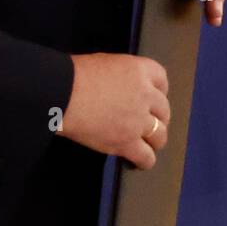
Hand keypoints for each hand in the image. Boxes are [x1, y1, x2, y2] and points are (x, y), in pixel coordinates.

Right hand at [58, 52, 169, 169]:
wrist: (62, 93)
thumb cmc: (74, 75)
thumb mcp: (104, 63)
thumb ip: (120, 76)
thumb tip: (118, 88)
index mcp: (139, 70)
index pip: (162, 79)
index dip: (160, 91)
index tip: (155, 98)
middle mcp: (145, 95)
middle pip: (164, 110)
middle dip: (159, 118)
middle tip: (152, 124)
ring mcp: (138, 121)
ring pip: (160, 135)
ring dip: (155, 141)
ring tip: (148, 145)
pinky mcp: (127, 142)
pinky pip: (146, 156)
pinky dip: (145, 161)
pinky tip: (139, 162)